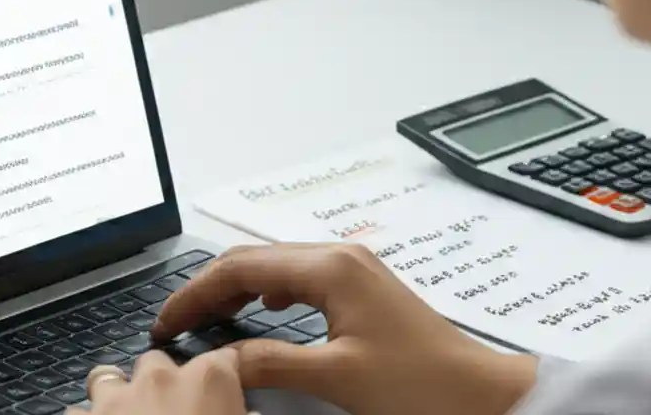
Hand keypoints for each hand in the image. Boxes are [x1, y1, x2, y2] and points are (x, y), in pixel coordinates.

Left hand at [75, 349, 246, 414]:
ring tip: (123, 413)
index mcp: (209, 380)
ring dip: (116, 393)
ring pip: (107, 377)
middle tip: (170, 410)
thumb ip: (243, 414)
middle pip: (158, 361)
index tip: (227, 387)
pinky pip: (76, 411)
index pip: (225, 357)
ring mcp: (115, 399)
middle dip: (162, 381)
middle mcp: (159, 378)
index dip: (225, 372)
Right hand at [151, 243, 536, 414]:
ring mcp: (354, 269)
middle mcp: (341, 256)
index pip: (241, 267)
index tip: (167, 322)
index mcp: (331, 268)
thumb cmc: (421, 384)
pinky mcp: (363, 288)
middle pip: (254, 258)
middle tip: (176, 322)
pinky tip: (262, 313)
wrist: (482, 394)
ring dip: (236, 288)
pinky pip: (299, 278)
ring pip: (275, 266)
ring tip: (207, 319)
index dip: (195, 293)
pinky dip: (266, 292)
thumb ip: (270, 362)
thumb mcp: (336, 377)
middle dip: (208, 287)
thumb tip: (218, 361)